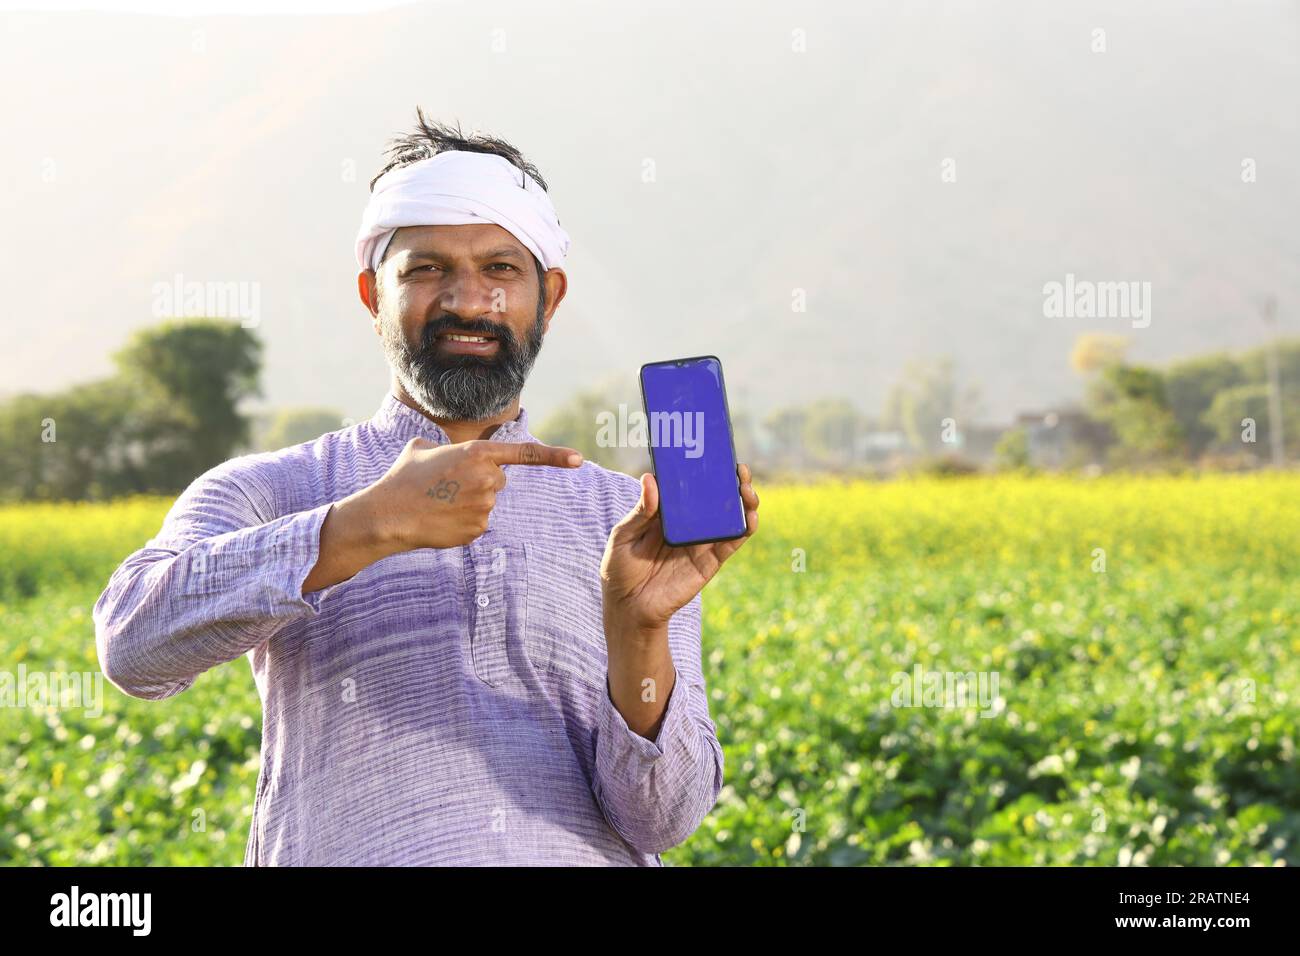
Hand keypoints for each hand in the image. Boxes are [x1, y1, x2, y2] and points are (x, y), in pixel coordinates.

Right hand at [364, 437, 582, 549]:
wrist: (388, 514)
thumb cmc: (402, 478)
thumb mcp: (421, 448)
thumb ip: (444, 448)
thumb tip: (441, 453)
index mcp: (477, 452)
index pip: (525, 454)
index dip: (554, 456)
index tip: (579, 460)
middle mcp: (487, 478)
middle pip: (498, 480)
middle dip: (479, 482)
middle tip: (447, 486)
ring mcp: (485, 506)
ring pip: (487, 503)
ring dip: (468, 503)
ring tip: (438, 502)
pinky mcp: (478, 529)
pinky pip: (478, 524)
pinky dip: (462, 523)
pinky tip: (442, 520)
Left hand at [600, 463, 758, 633]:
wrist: (628, 608)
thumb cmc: (620, 569)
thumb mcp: (623, 535)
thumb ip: (640, 511)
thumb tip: (649, 479)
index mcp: (667, 513)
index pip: (689, 485)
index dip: (703, 469)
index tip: (713, 452)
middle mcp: (688, 523)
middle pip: (715, 497)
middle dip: (731, 481)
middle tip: (738, 468)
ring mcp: (701, 542)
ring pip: (730, 517)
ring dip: (744, 500)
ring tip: (745, 487)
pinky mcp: (710, 561)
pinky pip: (732, 542)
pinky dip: (745, 528)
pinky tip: (750, 516)